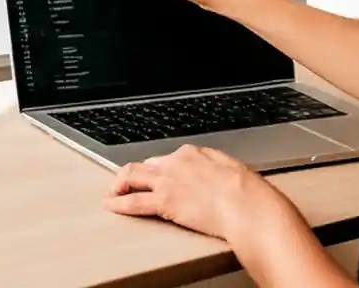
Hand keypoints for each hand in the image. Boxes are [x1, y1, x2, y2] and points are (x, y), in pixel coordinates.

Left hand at [104, 145, 292, 249]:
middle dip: (132, 174)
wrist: (245, 205)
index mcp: (192, 153)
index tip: (156, 176)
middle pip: (145, 165)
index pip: (165, 159)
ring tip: (112, 193)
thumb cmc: (246, 191)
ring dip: (119, 185)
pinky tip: (112, 205)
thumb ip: (213, 166)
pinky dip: (119, 203)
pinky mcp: (163, 201)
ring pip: (132, 177)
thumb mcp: (230, 167)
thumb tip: (211, 170)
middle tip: (125, 182)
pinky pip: (134, 201)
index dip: (158, 170)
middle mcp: (174, 163)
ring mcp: (166, 181)